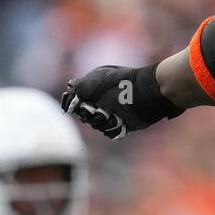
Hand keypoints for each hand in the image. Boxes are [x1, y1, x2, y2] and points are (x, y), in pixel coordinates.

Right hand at [61, 64, 180, 139]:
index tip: (80, 105)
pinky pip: (109, 132)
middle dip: (91, 115)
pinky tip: (120, 121)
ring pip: (97, 126)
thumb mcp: (96, 82)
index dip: (76, 105)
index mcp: (95, 89)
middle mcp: (102, 101)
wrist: (146, 96)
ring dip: (103, 121)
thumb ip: (79, 86)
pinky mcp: (121, 124)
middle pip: (85, 116)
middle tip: (100, 109)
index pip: (77, 101)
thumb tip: (68, 89)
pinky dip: (113, 128)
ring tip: (113, 114)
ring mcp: (112, 113)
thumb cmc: (121, 86)